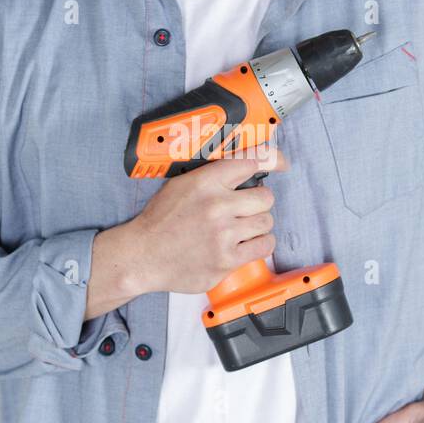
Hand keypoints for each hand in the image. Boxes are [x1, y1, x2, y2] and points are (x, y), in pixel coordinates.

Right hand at [128, 145, 290, 295]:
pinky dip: (258, 245)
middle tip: (247, 209)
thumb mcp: (181, 185)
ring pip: (266, 222)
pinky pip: (263, 247)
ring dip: (258, 225)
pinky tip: (245, 244)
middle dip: (259, 202)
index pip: (250, 162)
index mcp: (204, 182)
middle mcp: (216, 206)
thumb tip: (248, 162)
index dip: (268, 161)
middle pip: (266, 197)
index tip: (280, 163)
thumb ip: (213, 175)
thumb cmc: (160, 221)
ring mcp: (223, 235)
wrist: (143, 256)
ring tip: (242, 229)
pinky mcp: (227, 261)